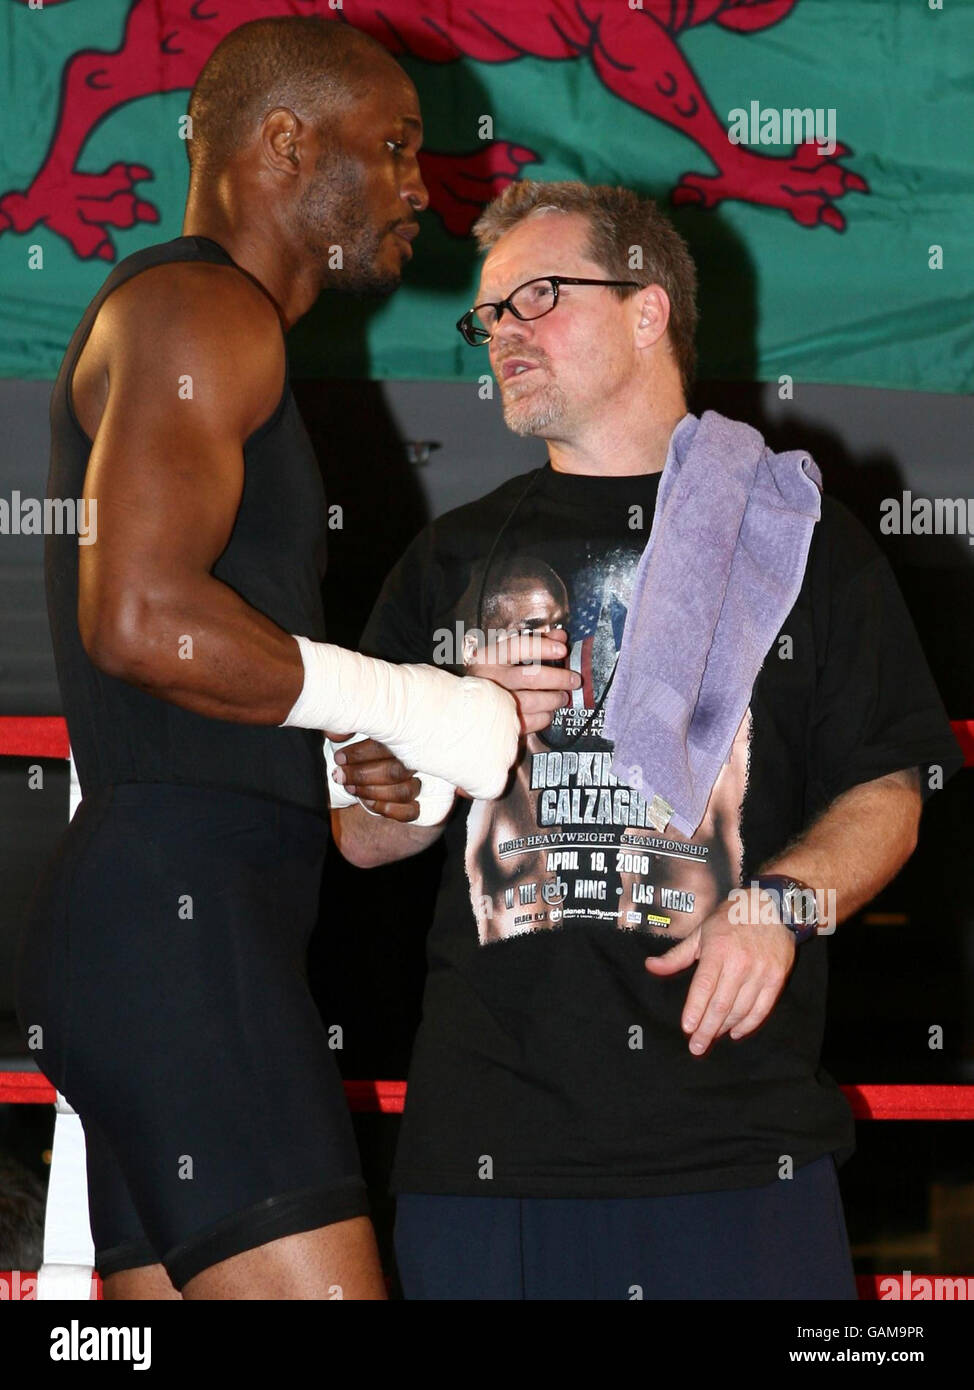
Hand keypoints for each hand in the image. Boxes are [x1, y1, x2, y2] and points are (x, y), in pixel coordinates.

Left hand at [331, 737, 420, 822]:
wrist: (364, 784)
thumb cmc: (357, 757)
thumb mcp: (350, 740)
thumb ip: (344, 730)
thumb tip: (335, 734)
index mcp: (401, 739)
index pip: (388, 746)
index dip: (361, 753)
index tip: (340, 758)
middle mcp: (413, 761)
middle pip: (397, 769)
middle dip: (363, 775)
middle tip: (341, 775)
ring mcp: (416, 784)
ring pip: (405, 791)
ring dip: (373, 792)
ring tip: (351, 788)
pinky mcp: (414, 807)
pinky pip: (411, 811)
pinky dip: (390, 809)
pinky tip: (370, 803)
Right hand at [465, 630, 581, 734]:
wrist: (467, 708)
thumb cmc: (494, 676)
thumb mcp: (509, 655)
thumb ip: (536, 643)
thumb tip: (561, 636)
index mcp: (490, 657)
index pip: (517, 646)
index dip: (542, 647)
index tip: (562, 650)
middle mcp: (489, 678)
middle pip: (529, 677)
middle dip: (558, 678)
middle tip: (574, 680)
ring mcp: (493, 701)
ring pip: (530, 701)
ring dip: (553, 699)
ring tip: (563, 697)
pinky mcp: (500, 721)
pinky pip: (528, 721)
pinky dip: (543, 717)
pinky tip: (548, 712)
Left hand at [645, 896, 796, 1054]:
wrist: (771, 906)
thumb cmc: (730, 919)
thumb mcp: (701, 933)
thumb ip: (676, 956)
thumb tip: (650, 966)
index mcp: (718, 950)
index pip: (704, 987)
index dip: (695, 1009)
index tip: (687, 1029)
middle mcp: (740, 963)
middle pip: (721, 1004)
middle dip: (707, 1029)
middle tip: (697, 1047)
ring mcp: (760, 972)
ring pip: (740, 1009)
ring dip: (724, 1028)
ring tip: (711, 1038)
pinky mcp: (776, 978)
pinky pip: (762, 1008)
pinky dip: (748, 1024)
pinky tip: (735, 1032)